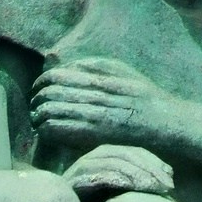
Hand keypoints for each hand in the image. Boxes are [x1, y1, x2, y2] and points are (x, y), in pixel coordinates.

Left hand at [33, 52, 175, 155]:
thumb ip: (97, 65)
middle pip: (52, 93)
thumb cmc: (146, 97)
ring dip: (40, 115)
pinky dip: (48, 129)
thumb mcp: (123, 71)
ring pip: (53, 111)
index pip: (58, 76)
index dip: (42, 82)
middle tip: (35, 106)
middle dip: (38, 100)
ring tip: (38, 120)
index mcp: (99, 77)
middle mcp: (95, 95)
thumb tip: (69, 65)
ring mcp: (95, 116)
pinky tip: (47, 131)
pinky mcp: (96, 136)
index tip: (39, 88)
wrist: (167, 123)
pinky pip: (61, 130)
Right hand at [66, 140, 178, 201]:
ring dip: (135, 173)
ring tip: (152, 187)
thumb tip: (170, 176)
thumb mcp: (122, 197)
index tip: (171, 178)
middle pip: (125, 154)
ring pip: (113, 161)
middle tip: (167, 186)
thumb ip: (140, 184)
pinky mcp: (72, 180)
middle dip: (149, 168)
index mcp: (106, 158)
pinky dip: (114, 177)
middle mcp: (93, 158)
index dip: (154, 161)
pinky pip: (96, 173)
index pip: (134, 152)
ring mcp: (81, 168)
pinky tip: (129, 186)